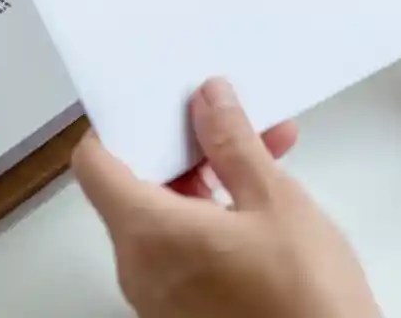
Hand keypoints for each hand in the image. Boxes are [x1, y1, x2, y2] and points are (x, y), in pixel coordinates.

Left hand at [72, 78, 379, 317]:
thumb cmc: (305, 302)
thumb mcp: (275, 200)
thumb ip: (233, 143)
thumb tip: (210, 103)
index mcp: (150, 234)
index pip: (95, 163)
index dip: (120, 123)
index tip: (156, 103)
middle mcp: (140, 269)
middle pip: (132, 186)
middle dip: (183, 147)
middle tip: (226, 121)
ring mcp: (159, 296)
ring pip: (161, 216)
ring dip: (204, 179)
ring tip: (261, 158)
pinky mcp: (183, 310)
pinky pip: (179, 248)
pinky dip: (208, 215)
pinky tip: (258, 200)